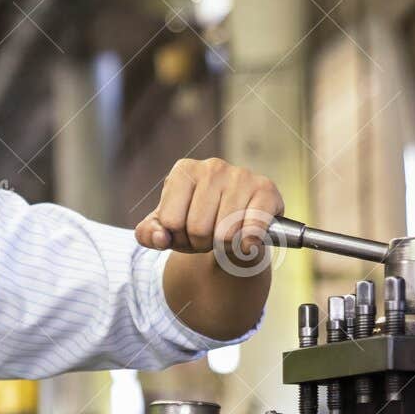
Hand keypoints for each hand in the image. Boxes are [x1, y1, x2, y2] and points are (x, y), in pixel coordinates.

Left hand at [133, 157, 283, 263]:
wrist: (234, 221)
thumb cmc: (195, 220)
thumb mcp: (165, 228)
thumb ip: (149, 234)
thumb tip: (159, 237)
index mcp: (184, 170)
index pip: (170, 222)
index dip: (177, 238)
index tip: (185, 231)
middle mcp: (212, 167)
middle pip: (197, 229)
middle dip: (201, 243)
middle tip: (208, 235)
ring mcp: (240, 175)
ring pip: (225, 234)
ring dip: (224, 246)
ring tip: (226, 234)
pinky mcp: (265, 189)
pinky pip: (254, 227)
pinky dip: (248, 244)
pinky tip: (247, 243)